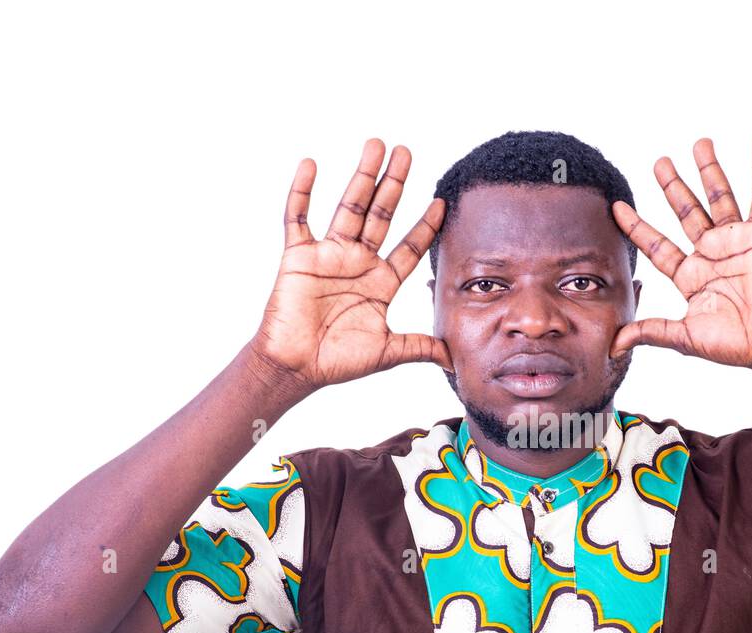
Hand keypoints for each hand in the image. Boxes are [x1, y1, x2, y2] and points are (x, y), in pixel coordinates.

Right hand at [251, 138, 451, 391]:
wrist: (296, 367)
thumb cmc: (338, 361)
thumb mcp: (388, 352)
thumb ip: (421, 347)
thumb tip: (455, 359)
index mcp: (381, 283)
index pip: (409, 247)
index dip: (425, 226)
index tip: (441, 202)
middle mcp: (358, 262)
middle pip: (382, 215)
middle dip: (395, 184)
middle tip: (407, 153)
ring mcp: (329, 255)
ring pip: (349, 207)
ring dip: (362, 176)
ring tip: (376, 146)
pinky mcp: (299, 255)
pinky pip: (298, 217)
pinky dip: (301, 192)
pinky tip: (310, 165)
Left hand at [609, 137, 751, 370]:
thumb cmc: (733, 344)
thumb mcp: (683, 337)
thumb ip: (649, 332)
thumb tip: (613, 346)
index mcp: (690, 275)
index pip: (656, 244)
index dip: (636, 225)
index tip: (616, 206)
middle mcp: (710, 253)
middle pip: (686, 211)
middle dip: (672, 185)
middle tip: (659, 162)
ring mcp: (736, 241)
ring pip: (719, 196)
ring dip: (709, 169)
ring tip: (699, 143)